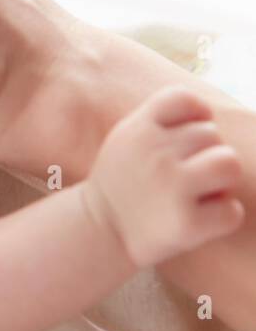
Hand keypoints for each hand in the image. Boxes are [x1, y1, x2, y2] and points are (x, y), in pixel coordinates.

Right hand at [81, 86, 245, 267]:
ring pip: (229, 164)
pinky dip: (222, 217)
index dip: (198, 114)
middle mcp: (154, 154)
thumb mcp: (124, 141)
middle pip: (212, 134)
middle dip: (205, 154)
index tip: (189, 136)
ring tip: (199, 193)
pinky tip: (198, 220)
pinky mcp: (186, 223)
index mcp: (137, 130)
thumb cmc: (121, 184)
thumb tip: (207, 116)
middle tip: (183, 177)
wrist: (98, 231)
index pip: (184, 99)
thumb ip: (159, 123)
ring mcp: (171, 188)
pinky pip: (232, 211)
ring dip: (221, 181)